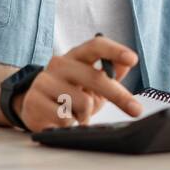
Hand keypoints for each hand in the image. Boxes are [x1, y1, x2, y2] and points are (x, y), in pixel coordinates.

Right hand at [16, 36, 142, 130]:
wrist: (33, 106)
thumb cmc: (70, 93)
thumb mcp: (92, 83)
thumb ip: (110, 73)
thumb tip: (126, 64)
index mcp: (76, 56)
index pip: (96, 45)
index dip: (115, 51)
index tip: (133, 59)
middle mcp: (59, 64)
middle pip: (94, 77)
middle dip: (119, 96)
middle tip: (136, 110)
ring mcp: (44, 81)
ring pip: (83, 103)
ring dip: (87, 115)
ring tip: (77, 114)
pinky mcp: (34, 101)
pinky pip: (66, 118)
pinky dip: (71, 123)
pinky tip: (62, 118)